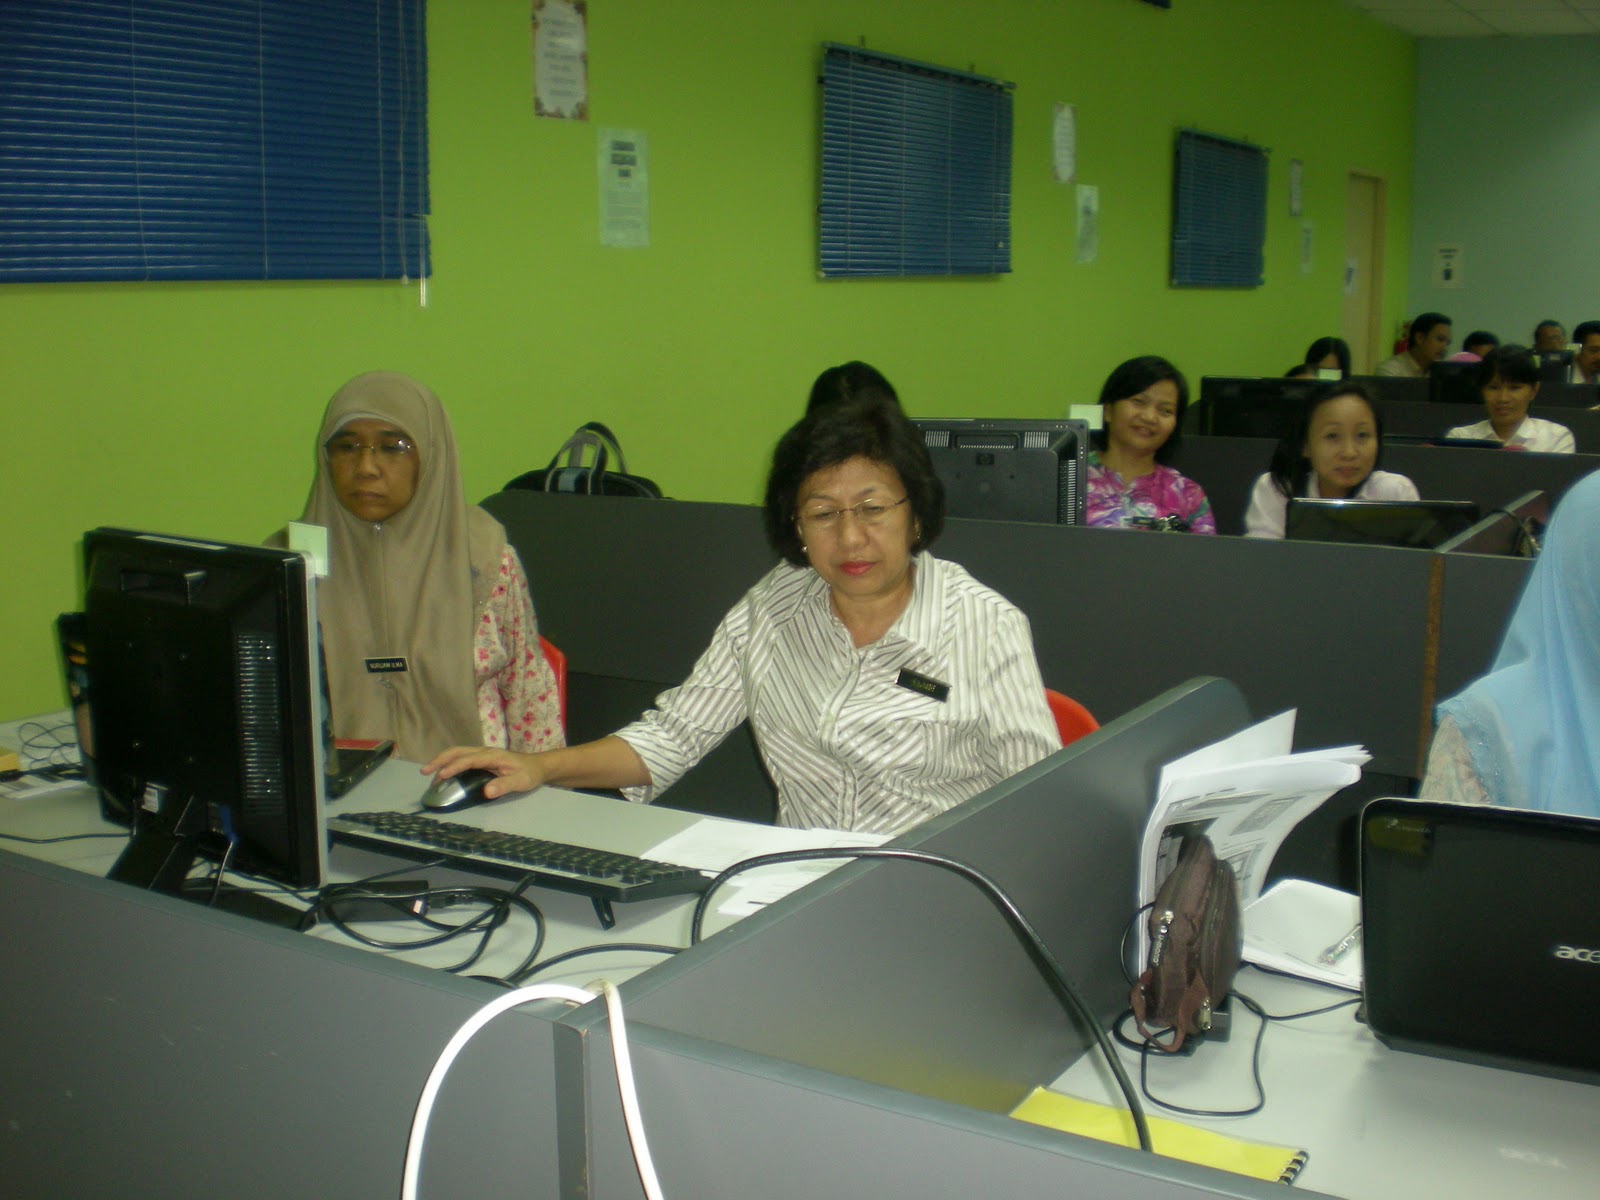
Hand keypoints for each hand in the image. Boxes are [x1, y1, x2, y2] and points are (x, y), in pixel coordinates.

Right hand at [422, 746, 545, 799]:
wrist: (538, 766)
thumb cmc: (529, 774)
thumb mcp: (520, 781)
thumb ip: (504, 785)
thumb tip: (487, 791)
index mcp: (492, 755)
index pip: (469, 759)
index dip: (454, 766)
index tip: (441, 776)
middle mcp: (484, 752)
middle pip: (457, 751)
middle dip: (440, 760)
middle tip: (424, 771)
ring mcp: (482, 754)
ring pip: (457, 753)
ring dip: (442, 761)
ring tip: (428, 774)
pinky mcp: (481, 759)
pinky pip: (461, 758)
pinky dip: (449, 764)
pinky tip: (443, 775)